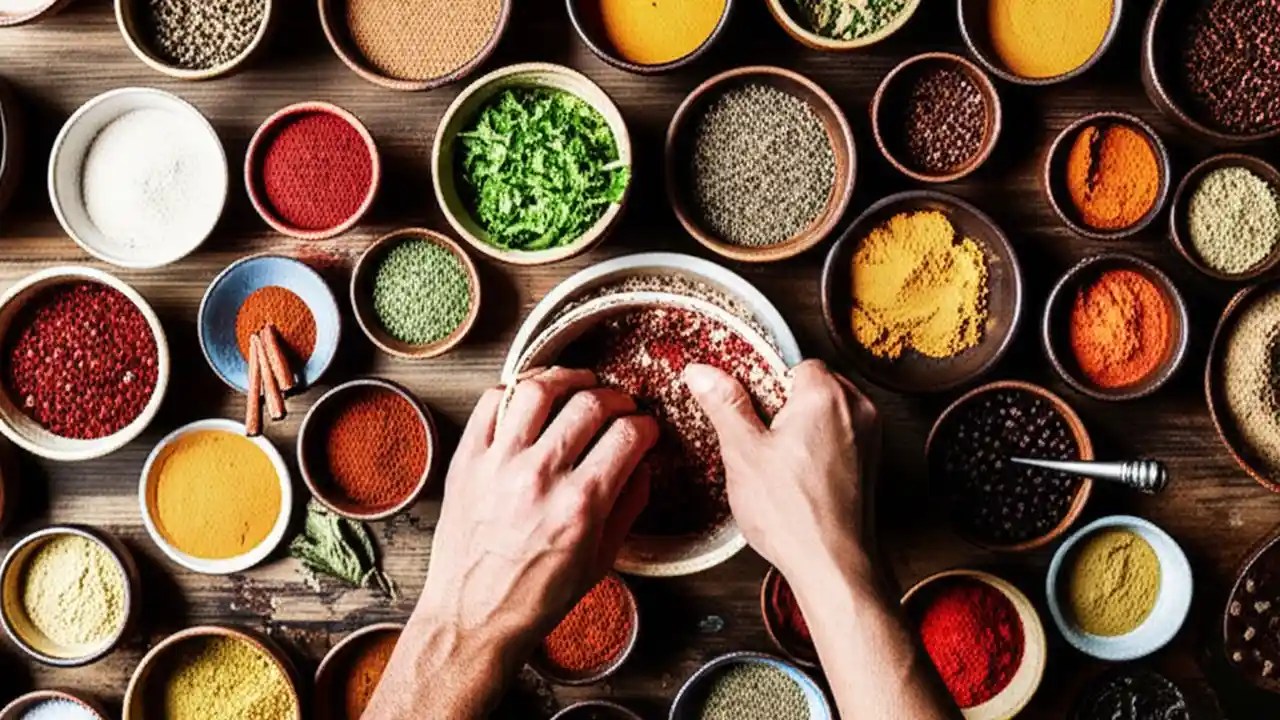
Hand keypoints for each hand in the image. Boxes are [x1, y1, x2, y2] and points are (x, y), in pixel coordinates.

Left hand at [368, 367, 656, 718]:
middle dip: (617, 398)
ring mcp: (499, 464)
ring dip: (567, 378)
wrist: (473, 617)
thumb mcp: (602, 560)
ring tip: (580, 383)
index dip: (646, 425)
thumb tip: (642, 463)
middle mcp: (539, 477)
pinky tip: (532, 396)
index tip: (646, 428)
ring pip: (537, 390)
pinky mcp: (467, 460)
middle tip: (621, 406)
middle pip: (590, 403)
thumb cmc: (536, 596)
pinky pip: (490, 403)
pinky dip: (515, 389)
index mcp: (580, 505)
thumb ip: (628, 505)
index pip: (627, 435)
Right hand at [684, 359, 879, 587]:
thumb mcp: (744, 453)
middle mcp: (857, 408)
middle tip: (763, 442)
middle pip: (815, 387)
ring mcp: (870, 437)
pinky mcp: (872, 463)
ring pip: (829, 414)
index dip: (769, 387)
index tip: (752, 412)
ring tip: (781, 463)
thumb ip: (724, 405)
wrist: (833, 564)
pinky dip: (822, 448)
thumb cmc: (792, 513)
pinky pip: (842, 438)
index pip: (796, 364)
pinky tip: (800, 477)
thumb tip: (702, 372)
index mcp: (825, 395)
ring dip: (805, 428)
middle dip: (787, 408)